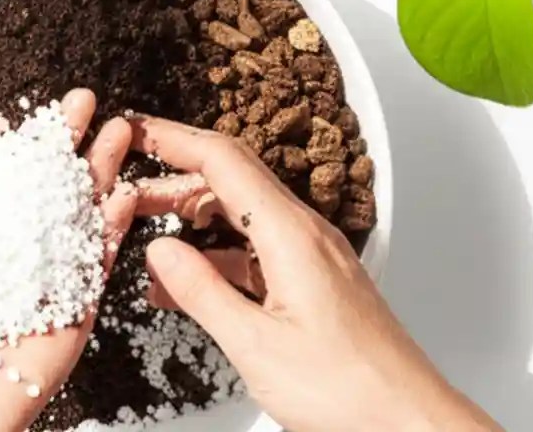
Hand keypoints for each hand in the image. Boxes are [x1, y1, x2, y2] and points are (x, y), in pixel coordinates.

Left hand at [0, 89, 135, 431]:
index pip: (25, 169)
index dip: (43, 135)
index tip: (60, 104)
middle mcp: (29, 240)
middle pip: (62, 181)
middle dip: (80, 140)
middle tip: (94, 103)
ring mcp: (60, 267)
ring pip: (90, 209)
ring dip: (106, 169)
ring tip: (121, 130)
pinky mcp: (84, 297)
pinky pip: (105, 254)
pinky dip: (117, 222)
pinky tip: (124, 190)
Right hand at [128, 116, 501, 431]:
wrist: (407, 421)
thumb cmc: (351, 389)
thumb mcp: (257, 345)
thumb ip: (202, 292)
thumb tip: (160, 251)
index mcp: (291, 235)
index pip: (223, 159)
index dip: (172, 138)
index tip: (133, 129)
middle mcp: (306, 234)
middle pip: (231, 178)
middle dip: (173, 174)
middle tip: (125, 181)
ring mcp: (312, 256)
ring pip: (242, 214)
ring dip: (191, 217)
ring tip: (144, 231)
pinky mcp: (314, 282)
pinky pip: (256, 250)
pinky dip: (216, 255)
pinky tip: (186, 278)